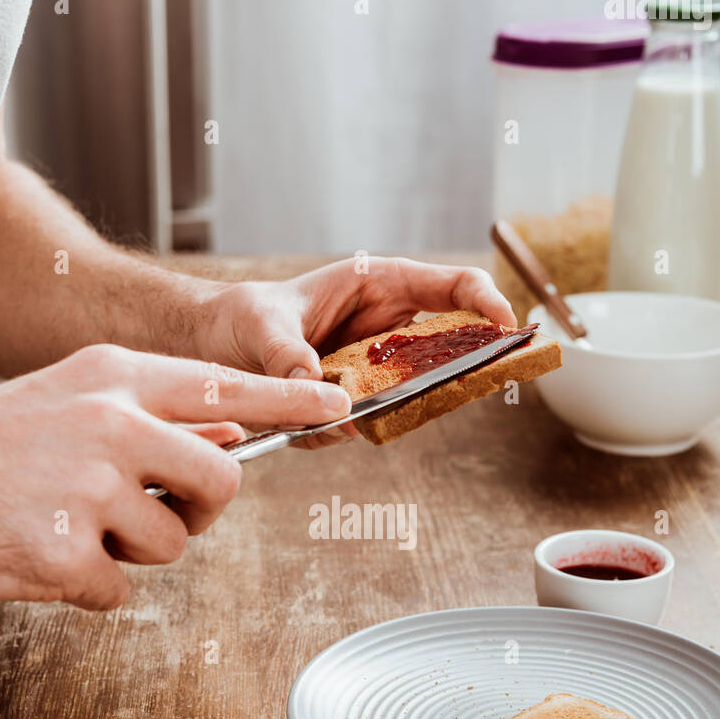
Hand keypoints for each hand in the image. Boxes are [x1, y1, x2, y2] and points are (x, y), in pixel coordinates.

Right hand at [0, 345, 350, 608]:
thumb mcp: (75, 397)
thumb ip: (157, 411)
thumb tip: (237, 430)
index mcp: (116, 378)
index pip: (224, 385)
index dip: (288, 398)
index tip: (334, 403)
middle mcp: (112, 426)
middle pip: (222, 477)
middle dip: (203, 506)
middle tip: (160, 508)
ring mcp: (91, 491)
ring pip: (175, 544)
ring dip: (135, 550)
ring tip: (74, 522)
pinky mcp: (68, 556)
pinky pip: (122, 590)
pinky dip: (91, 586)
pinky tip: (46, 553)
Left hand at [193, 258, 516, 447]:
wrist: (212, 344)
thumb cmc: (243, 315)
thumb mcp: (262, 325)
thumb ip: (289, 355)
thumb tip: (323, 396)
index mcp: (379, 285)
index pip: (452, 287)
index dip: (487, 303)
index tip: (507, 327)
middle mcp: (387, 329)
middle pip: (452, 346)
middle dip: (462, 369)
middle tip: (467, 386)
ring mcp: (375, 370)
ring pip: (410, 397)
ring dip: (382, 412)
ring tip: (330, 414)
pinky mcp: (355, 405)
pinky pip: (363, 427)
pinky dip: (334, 433)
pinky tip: (298, 425)